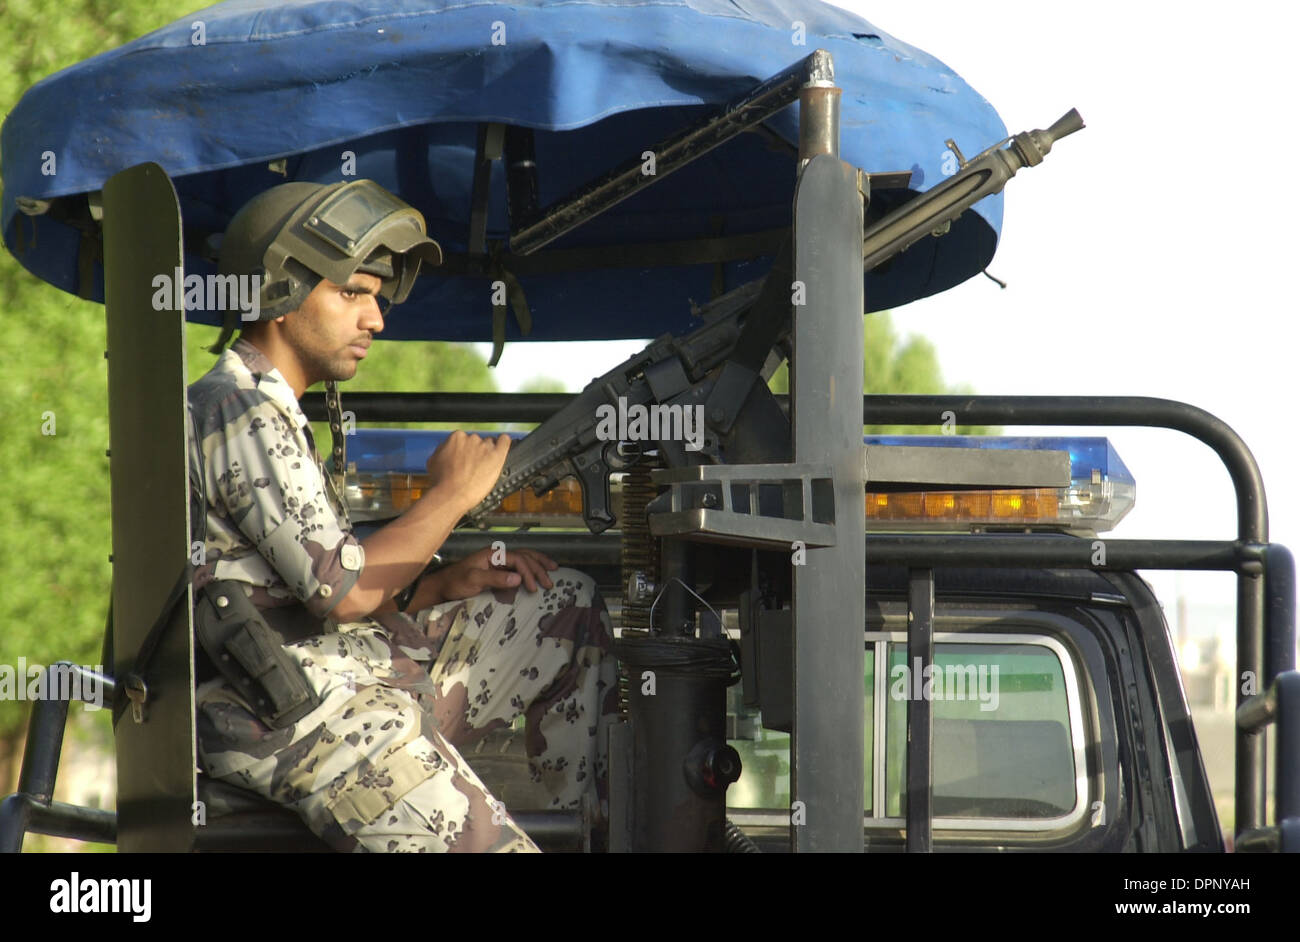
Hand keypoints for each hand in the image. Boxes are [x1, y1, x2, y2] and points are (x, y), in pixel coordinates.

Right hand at [424, 430, 510, 512]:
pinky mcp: (497, 455)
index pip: (465, 438)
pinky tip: (503, 446)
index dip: (465, 450)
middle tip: (473, 466)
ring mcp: (485, 446)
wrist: (451, 495)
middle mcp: (471, 439)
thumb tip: (447, 448)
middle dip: (477, 452)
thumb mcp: (433, 461)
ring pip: (490, 443)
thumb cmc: (441, 482)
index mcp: (456, 438)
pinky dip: (504, 443)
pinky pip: (505, 441)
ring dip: (489, 452)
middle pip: (478, 441)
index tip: (465, 459)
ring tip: (485, 466)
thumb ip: (443, 450)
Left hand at [426, 546, 558, 603]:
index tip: (533, 587)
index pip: (518, 559)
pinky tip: (537, 573)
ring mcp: (498, 562)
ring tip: (552, 570)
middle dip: (539, 567)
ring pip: (523, 558)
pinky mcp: (497, 571)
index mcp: (493, 554)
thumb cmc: (455, 582)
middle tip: (550, 582)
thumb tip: (518, 578)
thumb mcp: (474, 580)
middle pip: (524, 556)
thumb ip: (495, 578)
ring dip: (538, 564)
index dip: (528, 572)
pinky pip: (518, 567)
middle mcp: (497, 555)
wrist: (442, 587)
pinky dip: (530, 569)